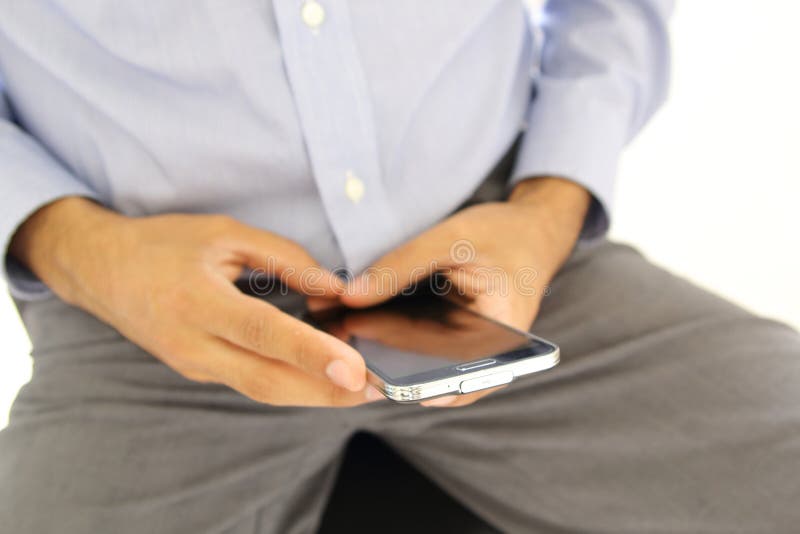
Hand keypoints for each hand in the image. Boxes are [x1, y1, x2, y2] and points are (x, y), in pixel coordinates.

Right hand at [10, 197, 372, 405]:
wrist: (100, 270)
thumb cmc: (164, 244)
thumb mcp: (224, 233)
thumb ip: (284, 258)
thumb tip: (336, 288)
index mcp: (197, 301)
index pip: (261, 333)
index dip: (310, 353)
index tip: (355, 371)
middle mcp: (192, 343)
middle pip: (266, 380)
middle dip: (326, 392)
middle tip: (378, 392)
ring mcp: (193, 364)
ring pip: (261, 390)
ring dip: (314, 395)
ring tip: (362, 390)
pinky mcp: (197, 370)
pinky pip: (251, 384)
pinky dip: (291, 384)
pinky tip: (323, 377)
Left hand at [339, 177, 590, 406]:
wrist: (532, 233)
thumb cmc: (502, 234)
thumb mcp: (451, 239)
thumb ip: (400, 268)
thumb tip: (350, 297)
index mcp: (497, 337)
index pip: (436, 356)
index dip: (391, 345)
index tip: (350, 330)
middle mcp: (487, 358)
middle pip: (425, 368)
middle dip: (377, 351)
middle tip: (334, 328)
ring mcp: (472, 355)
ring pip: (420, 364)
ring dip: (382, 347)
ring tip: (340, 323)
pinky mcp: (459, 345)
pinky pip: (424, 350)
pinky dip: (395, 337)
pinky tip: (363, 320)